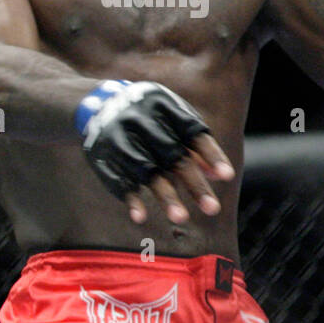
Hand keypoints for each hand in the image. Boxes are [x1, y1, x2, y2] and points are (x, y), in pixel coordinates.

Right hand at [76, 80, 233, 223]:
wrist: (96, 103)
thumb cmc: (151, 116)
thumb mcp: (173, 119)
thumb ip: (196, 146)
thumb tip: (221, 175)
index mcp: (165, 107)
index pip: (194, 134)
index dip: (211, 155)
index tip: (227, 176)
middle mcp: (142, 121)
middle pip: (173, 157)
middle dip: (194, 184)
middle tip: (213, 209)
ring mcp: (121, 139)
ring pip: (147, 172)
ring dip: (165, 196)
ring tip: (181, 219)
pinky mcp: (103, 155)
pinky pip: (117, 179)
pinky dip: (130, 198)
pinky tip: (140, 217)